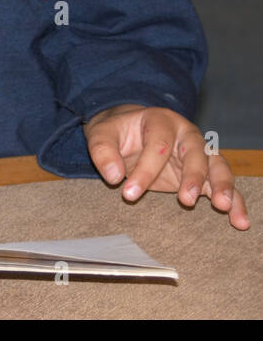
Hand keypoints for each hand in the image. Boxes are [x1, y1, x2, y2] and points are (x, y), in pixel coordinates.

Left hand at [84, 104, 249, 229]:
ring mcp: (198, 152)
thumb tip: (113, 176)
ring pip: (217, 166)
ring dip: (223, 186)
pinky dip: (234, 200)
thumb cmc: (116, 132)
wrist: (128, 129)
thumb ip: (102, 151)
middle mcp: (185, 134)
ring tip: (224, 207)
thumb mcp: (101, 134)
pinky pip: (222, 184)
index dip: (145, 169)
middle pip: (196, 152)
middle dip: (193, 176)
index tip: (128, 193)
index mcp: (160, 120)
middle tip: (186, 200)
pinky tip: (239, 220)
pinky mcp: (204, 172)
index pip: (158, 144)